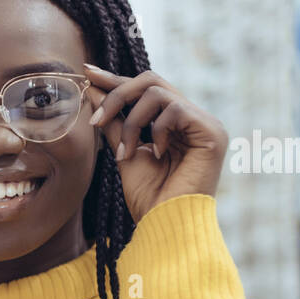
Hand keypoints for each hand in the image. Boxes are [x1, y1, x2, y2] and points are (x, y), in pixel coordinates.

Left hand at [83, 65, 226, 223]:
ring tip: (126, 152)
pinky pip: (174, 108)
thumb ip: (114, 123)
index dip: (116, 80)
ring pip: (158, 91)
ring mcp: (205, 123)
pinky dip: (155, 130)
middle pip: (151, 81)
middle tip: (95, 119)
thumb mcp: (125, 153)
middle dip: (117, 95)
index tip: (88, 73)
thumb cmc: (149, 199)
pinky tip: (155, 153)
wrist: (166, 225)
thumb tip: (94, 90)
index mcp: (175, 125)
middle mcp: (193, 119)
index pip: (145, 90)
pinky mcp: (212, 130)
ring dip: (132, 121)